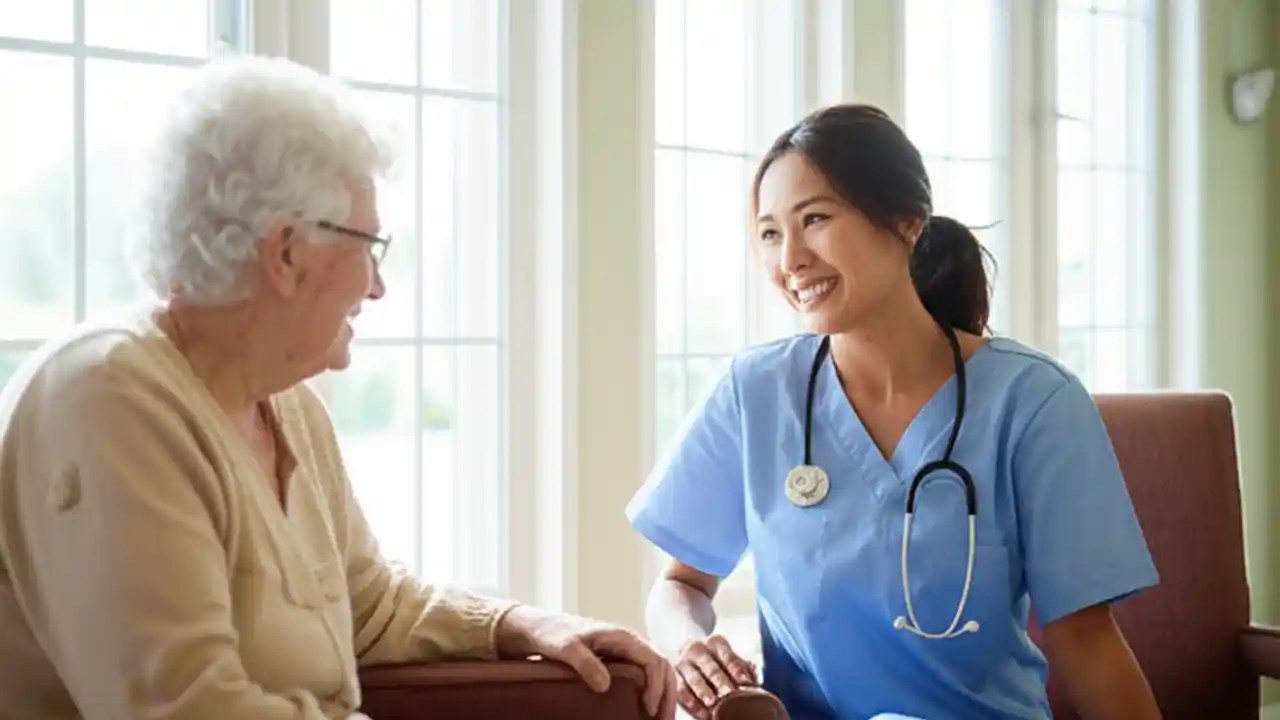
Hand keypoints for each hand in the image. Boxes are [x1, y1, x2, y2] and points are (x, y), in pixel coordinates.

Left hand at [495, 605, 677, 718]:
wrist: (540, 628)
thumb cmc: (552, 635)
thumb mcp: (565, 648)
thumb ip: (585, 663)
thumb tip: (604, 685)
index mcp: (622, 637)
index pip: (653, 660)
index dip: (657, 686)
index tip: (650, 710)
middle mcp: (629, 643)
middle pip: (661, 666)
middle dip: (667, 694)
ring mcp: (626, 651)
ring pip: (657, 670)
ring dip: (664, 694)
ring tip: (660, 719)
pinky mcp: (620, 660)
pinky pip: (645, 674)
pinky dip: (653, 690)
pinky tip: (648, 709)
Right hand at [674, 634, 757, 718]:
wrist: (689, 655)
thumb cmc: (717, 662)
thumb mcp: (729, 659)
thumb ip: (742, 668)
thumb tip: (755, 679)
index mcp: (716, 643)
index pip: (729, 657)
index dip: (738, 671)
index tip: (746, 684)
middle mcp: (697, 649)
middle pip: (711, 668)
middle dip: (721, 683)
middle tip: (729, 695)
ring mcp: (683, 662)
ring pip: (694, 678)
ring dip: (705, 693)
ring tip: (714, 705)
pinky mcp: (673, 676)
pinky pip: (681, 689)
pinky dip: (691, 701)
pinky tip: (701, 711)